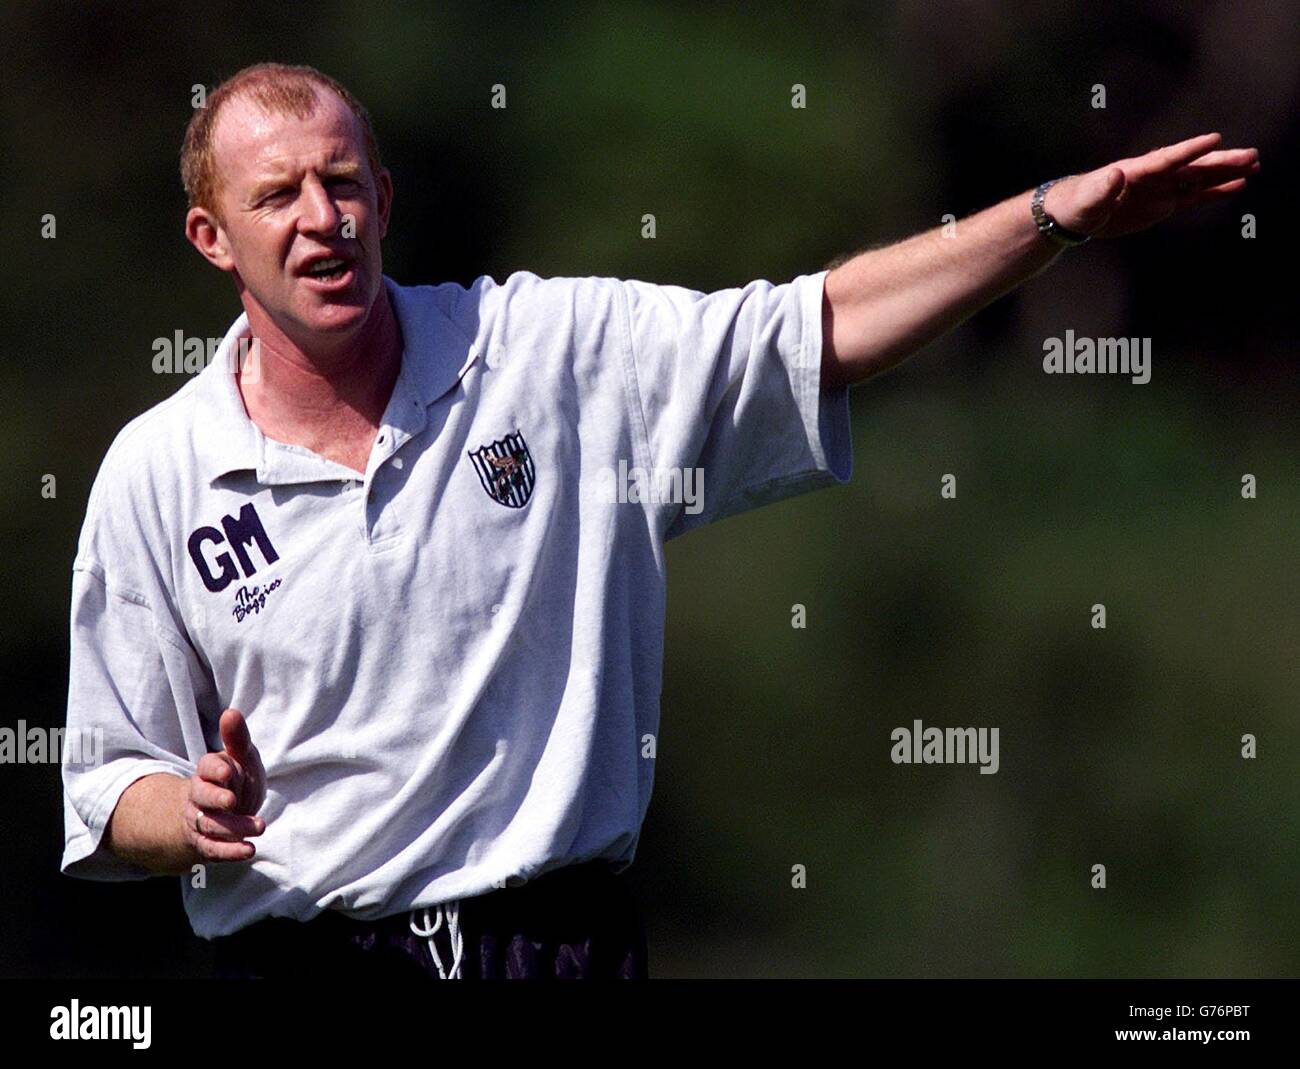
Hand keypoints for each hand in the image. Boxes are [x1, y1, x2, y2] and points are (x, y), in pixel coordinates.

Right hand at [183, 707, 267, 861]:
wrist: (223, 812)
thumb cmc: (236, 779)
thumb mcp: (241, 757)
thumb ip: (237, 738)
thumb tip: (231, 712)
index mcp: (209, 772)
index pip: (205, 768)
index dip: (215, 769)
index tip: (228, 771)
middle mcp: (200, 796)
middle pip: (201, 797)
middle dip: (215, 799)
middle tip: (233, 800)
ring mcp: (202, 821)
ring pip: (210, 825)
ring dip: (233, 827)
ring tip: (260, 826)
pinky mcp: (207, 843)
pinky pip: (214, 849)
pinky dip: (230, 851)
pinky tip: (248, 851)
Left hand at [1043, 132, 1259, 239]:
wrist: (1074, 214)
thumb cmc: (1077, 204)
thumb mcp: (1087, 199)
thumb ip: (1102, 189)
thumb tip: (1116, 174)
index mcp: (1136, 172)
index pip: (1168, 159)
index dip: (1190, 150)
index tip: (1214, 139)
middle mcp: (1154, 177)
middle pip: (1192, 167)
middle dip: (1221, 162)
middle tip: (1251, 155)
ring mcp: (1161, 189)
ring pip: (1199, 179)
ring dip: (1226, 173)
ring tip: (1254, 165)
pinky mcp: (1163, 204)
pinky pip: (1194, 197)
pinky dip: (1215, 192)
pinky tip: (1238, 186)